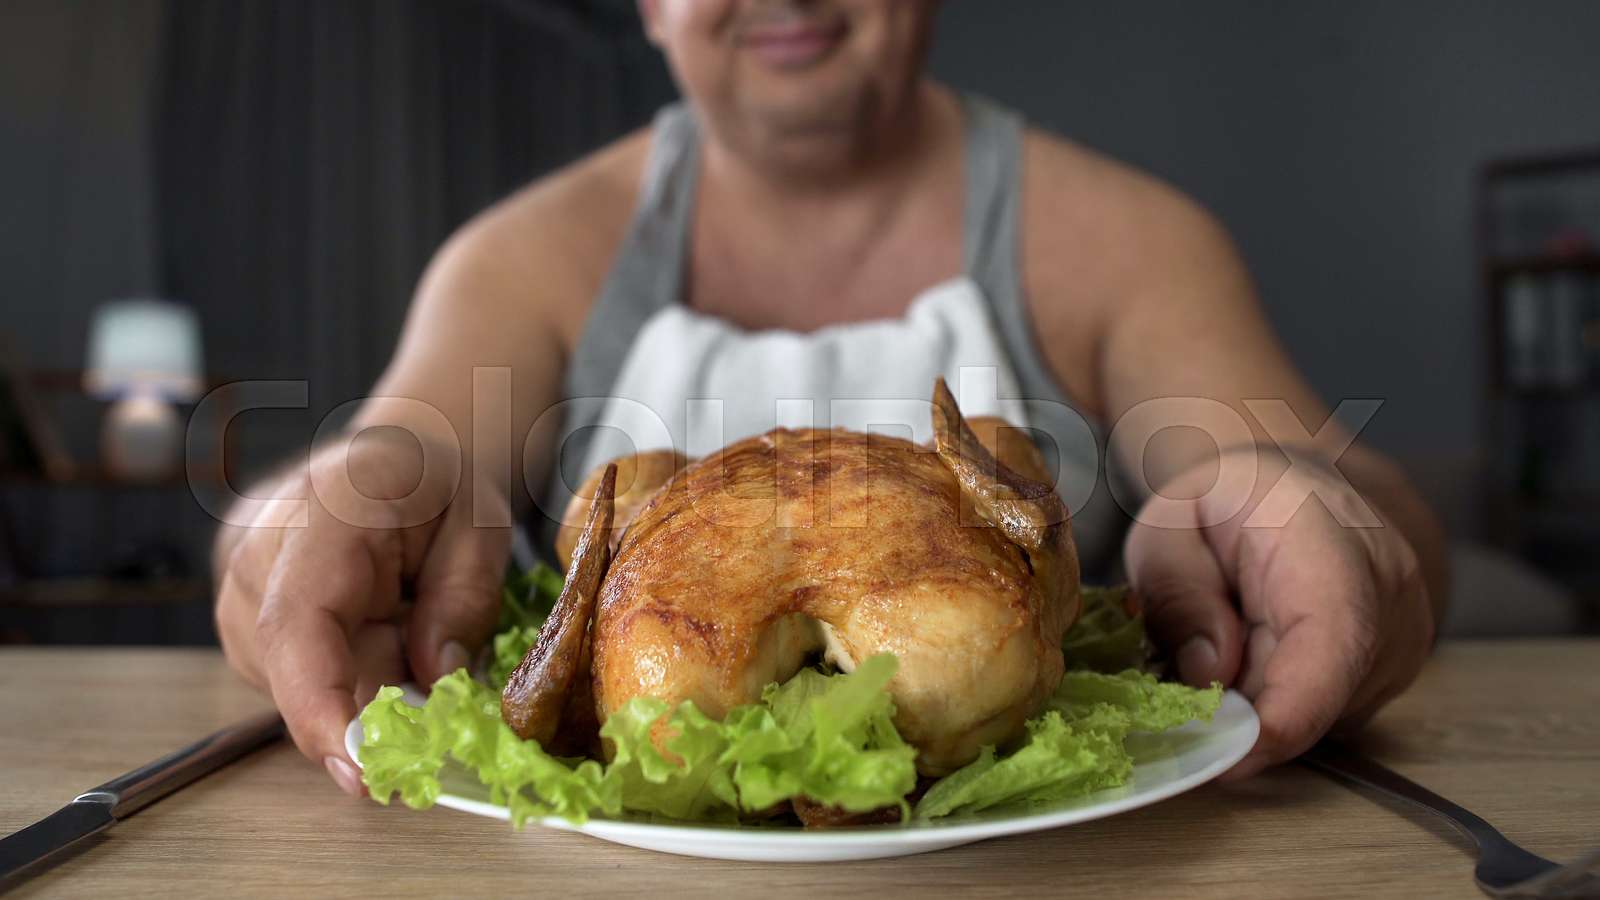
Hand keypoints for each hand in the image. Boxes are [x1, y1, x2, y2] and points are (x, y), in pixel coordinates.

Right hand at [214, 430, 509, 794]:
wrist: (392, 453)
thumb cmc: (438, 483)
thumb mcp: (482, 523)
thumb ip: (463, 597)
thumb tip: (435, 681)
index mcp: (325, 508)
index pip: (296, 621)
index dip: (320, 704)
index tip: (361, 771)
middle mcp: (256, 549)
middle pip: (298, 668)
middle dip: (376, 690)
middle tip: (439, 652)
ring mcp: (236, 585)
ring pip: (296, 681)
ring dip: (365, 673)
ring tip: (405, 612)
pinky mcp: (237, 615)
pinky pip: (292, 675)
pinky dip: (348, 669)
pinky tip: (377, 620)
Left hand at [1123, 454, 1433, 778]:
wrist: (1303, 487)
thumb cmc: (1230, 503)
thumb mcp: (1170, 527)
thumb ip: (1179, 592)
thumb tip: (1209, 676)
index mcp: (1328, 537)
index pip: (1333, 637)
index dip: (1289, 711)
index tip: (1230, 755)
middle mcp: (1388, 590)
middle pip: (1320, 694)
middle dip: (1243, 713)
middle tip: (1176, 688)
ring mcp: (1402, 637)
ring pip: (1322, 716)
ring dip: (1259, 706)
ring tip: (1223, 642)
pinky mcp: (1392, 672)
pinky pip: (1328, 716)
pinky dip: (1279, 705)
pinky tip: (1254, 658)